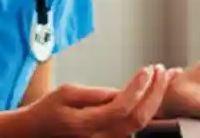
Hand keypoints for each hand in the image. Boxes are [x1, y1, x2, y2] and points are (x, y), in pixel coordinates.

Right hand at [23, 64, 178, 136]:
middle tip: (162, 70)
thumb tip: (121, 90)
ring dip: (154, 99)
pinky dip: (146, 106)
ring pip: (140, 124)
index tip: (147, 69)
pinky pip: (134, 125)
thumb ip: (94, 93)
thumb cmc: (47, 110)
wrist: (37, 132)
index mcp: (86, 125)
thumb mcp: (65, 93)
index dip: (137, 88)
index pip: (121, 108)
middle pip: (138, 119)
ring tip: (163, 77)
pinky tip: (152, 91)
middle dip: (154, 93)